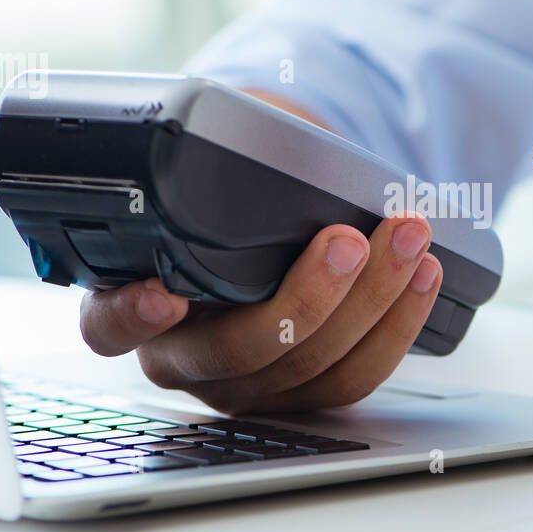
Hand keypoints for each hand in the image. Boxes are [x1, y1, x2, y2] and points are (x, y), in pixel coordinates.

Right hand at [78, 89, 441, 412]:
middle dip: (307, 296)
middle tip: (346, 240)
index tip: (164, 293)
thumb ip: (202, 176)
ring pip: (311, 368)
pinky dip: (397, 325)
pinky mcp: (300, 392)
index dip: (132, 317)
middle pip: (242, 350)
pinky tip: (423, 277)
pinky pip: (353, 377)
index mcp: (132, 306)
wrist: (261, 222)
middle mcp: (184, 359)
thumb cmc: (224, 199)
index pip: (109, 326)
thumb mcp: (200, 181)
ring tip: (408, 240)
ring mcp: (245, 385)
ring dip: (372, 303)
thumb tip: (256, 139)